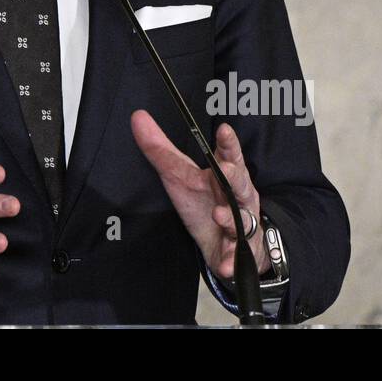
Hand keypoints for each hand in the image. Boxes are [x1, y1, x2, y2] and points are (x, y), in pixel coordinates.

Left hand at [131, 113, 268, 279]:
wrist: (225, 245)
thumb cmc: (204, 202)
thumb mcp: (180, 176)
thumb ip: (160, 149)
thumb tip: (137, 116)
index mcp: (226, 176)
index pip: (229, 156)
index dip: (227, 144)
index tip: (223, 130)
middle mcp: (239, 197)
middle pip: (240, 184)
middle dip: (235, 177)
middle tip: (228, 171)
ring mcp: (243, 225)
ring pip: (243, 220)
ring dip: (232, 219)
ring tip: (219, 215)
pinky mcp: (239, 252)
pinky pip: (238, 256)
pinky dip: (232, 260)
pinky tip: (226, 264)